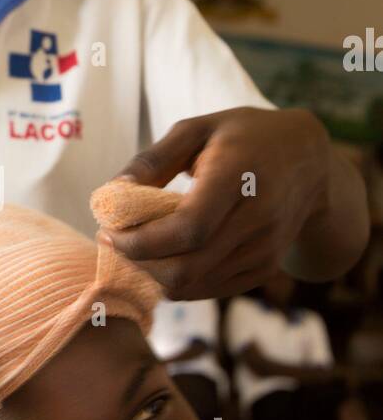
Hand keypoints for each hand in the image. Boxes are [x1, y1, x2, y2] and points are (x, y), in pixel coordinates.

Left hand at [101, 108, 329, 298]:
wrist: (309, 162)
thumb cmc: (243, 138)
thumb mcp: (197, 129)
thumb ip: (152, 160)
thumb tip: (111, 195)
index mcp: (239, 176)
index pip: (187, 229)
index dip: (141, 241)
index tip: (109, 231)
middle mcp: (258, 218)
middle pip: (186, 266)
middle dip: (138, 263)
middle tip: (115, 242)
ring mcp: (265, 248)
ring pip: (193, 285)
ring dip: (152, 275)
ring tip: (135, 248)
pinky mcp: (264, 268)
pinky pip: (208, 290)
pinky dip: (176, 282)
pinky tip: (162, 258)